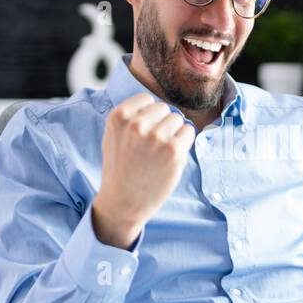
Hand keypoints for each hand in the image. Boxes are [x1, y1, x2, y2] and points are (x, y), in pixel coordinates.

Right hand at [91, 93, 194, 248]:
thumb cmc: (121, 168)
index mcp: (118, 117)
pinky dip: (184, 142)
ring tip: (159, 154)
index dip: (148, 117)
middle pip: (164, 109)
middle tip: (151, 148)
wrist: (123, 202)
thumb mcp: (113, 136)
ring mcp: (156, 137)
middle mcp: (136, 124)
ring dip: (174, 134)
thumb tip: (155, 101)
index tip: (142, 135)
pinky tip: (171, 157)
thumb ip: (130, 115)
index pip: (146, 100)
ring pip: (178, 119)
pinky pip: (189, 132)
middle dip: (162, 125)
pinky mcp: (173, 151)